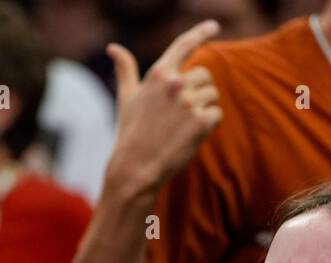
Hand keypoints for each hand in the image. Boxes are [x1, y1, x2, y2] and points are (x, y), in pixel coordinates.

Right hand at [105, 19, 222, 198]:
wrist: (136, 169)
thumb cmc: (130, 133)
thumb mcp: (127, 97)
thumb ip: (126, 70)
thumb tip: (113, 48)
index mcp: (159, 73)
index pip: (184, 44)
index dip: (201, 32)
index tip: (214, 26)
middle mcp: (175, 83)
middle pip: (204, 75)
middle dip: (198, 91)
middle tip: (181, 114)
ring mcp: (189, 102)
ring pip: (212, 95)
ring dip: (204, 109)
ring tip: (182, 127)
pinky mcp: (202, 121)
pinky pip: (217, 114)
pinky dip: (209, 125)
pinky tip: (190, 136)